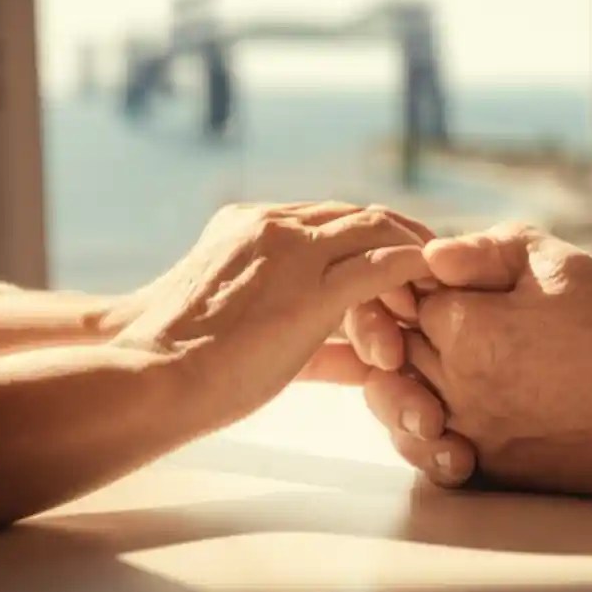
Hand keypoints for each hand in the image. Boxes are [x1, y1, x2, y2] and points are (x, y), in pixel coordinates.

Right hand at [112, 202, 432, 433]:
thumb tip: (359, 361)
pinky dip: (413, 271)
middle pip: (356, 215)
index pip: (326, 216)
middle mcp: (272, 223)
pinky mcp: (311, 288)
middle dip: (399, 234)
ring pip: (375, 229)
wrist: (151, 376)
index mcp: (246, 223)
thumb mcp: (240, 327)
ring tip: (440, 278)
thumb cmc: (185, 366)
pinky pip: (383, 264)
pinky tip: (430, 290)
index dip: (366, 235)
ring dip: (412, 249)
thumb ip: (304, 335)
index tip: (396, 257)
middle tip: (435, 263)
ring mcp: (292, 250)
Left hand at [356, 223, 591, 508]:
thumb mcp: (560, 266)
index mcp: (469, 329)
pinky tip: (437, 407)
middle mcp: (455, 384)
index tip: (447, 280)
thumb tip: (430, 255)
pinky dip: (418, 427)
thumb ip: (489, 250)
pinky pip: (421, 448)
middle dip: (403, 324)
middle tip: (438, 314)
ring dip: (404, 374)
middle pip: (393, 345)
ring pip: (396, 398)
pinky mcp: (480, 465)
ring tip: (438, 356)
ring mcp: (465, 430)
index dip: (423, 281)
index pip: (408, 293)